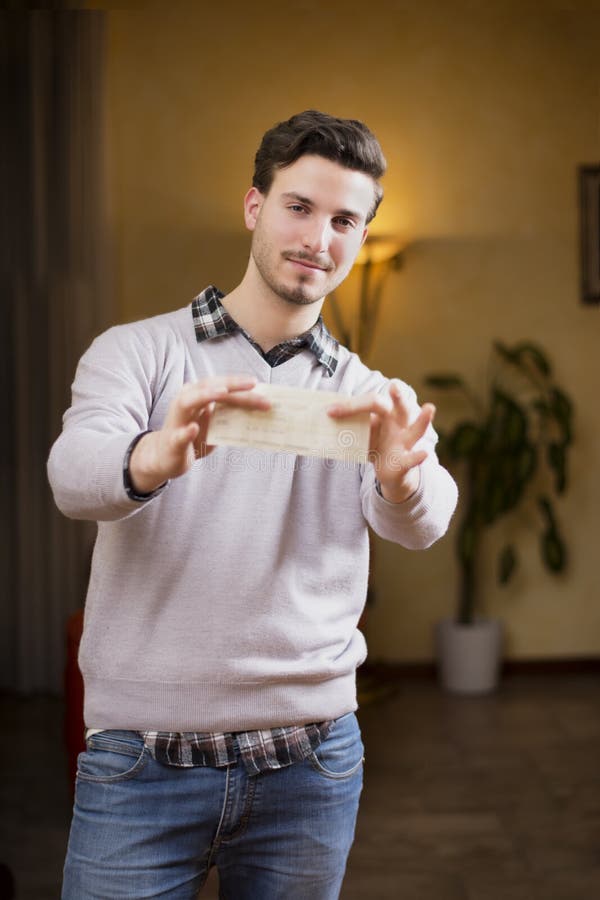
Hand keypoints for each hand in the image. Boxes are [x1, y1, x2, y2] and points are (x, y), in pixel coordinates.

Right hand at [129, 375, 269, 493]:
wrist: (164, 458)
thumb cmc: (192, 439)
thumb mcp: (214, 426)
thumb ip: (230, 417)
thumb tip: (257, 412)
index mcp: (197, 397)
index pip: (221, 386)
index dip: (240, 385)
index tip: (260, 385)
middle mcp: (185, 402)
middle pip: (208, 387)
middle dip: (231, 385)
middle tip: (253, 384)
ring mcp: (177, 420)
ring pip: (188, 401)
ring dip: (206, 395)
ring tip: (224, 393)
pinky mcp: (171, 440)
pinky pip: (177, 435)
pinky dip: (185, 432)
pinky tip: (193, 429)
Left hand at [328, 382, 434, 502]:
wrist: (389, 471)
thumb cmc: (375, 444)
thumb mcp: (359, 433)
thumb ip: (345, 425)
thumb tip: (320, 418)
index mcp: (385, 412)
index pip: (370, 402)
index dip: (350, 406)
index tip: (330, 411)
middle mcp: (399, 423)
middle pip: (399, 407)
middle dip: (398, 397)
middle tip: (394, 387)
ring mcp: (405, 441)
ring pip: (416, 429)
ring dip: (423, 420)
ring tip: (430, 409)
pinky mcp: (406, 460)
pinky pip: (412, 458)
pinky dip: (418, 457)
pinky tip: (423, 454)